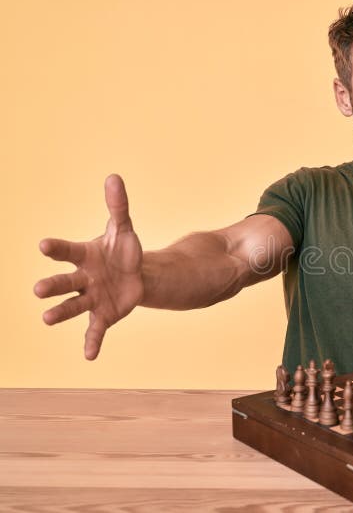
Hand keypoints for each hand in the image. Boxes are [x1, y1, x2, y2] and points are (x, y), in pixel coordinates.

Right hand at [34, 174, 143, 359]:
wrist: (134, 274)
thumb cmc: (122, 251)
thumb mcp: (123, 228)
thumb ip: (118, 206)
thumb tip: (114, 177)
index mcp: (83, 256)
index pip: (67, 251)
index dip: (57, 248)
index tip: (43, 245)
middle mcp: (82, 278)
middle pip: (64, 282)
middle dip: (52, 285)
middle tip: (38, 290)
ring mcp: (91, 298)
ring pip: (73, 306)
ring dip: (60, 313)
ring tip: (46, 319)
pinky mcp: (104, 315)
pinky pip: (95, 330)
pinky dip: (92, 342)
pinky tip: (89, 356)